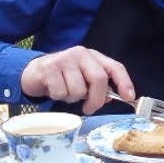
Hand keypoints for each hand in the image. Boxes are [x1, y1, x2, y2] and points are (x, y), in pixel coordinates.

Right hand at [20, 46, 134, 114]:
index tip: (129, 97)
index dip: (124, 82)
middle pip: (99, 79)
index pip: (114, 67)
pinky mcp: (49, 67)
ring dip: (72, 98)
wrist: (34, 72)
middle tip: (89, 108)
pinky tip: (53, 89)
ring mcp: (64, 58)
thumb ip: (97, 87)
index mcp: (93, 56)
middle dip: (96, 99)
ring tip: (65, 92)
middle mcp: (81, 53)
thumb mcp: (82, 79)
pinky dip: (58, 96)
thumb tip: (111, 98)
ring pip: (78, 89)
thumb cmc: (63, 78)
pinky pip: (61, 92)